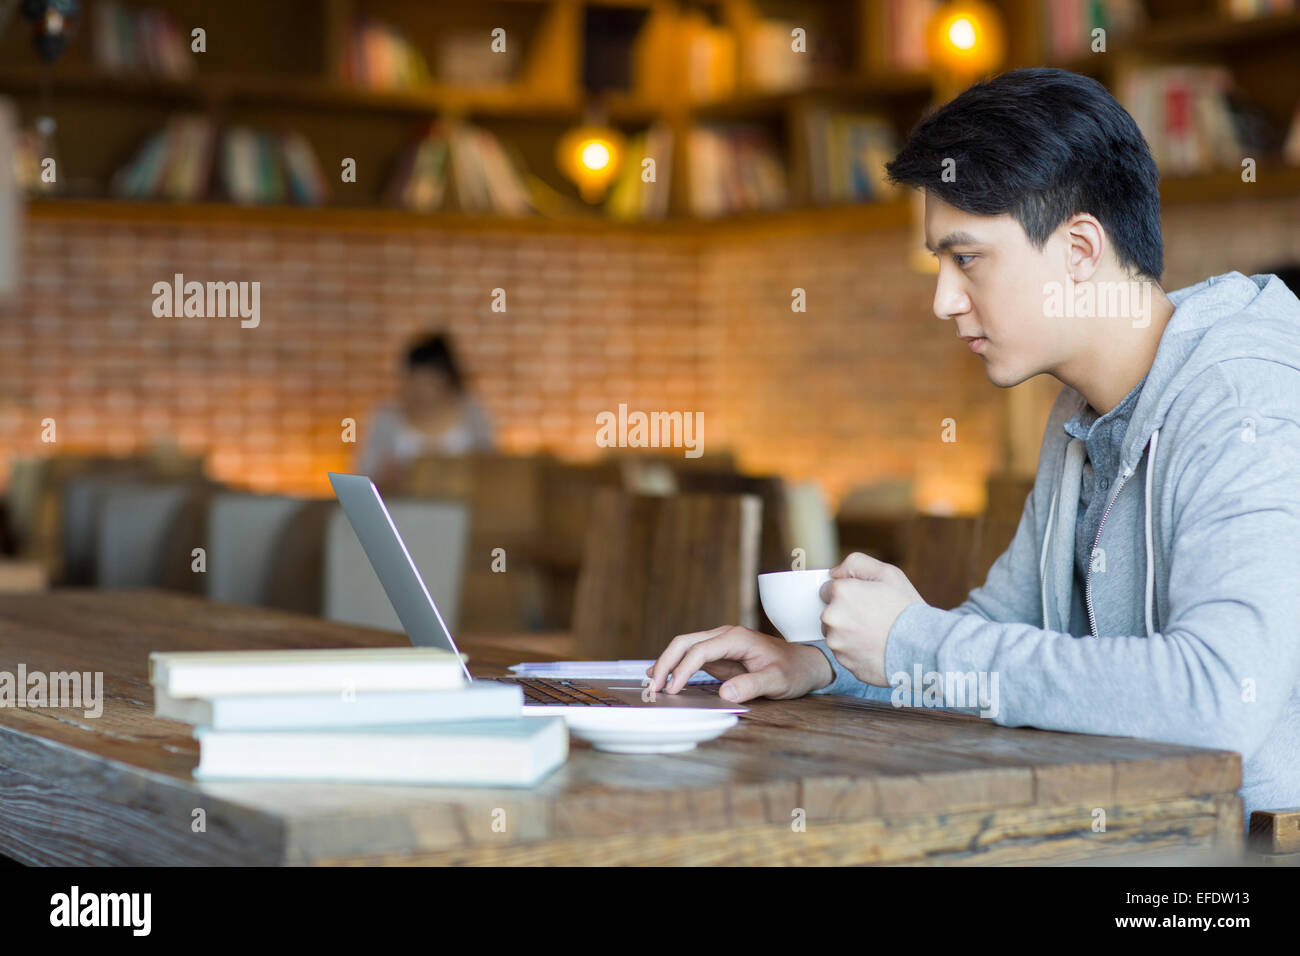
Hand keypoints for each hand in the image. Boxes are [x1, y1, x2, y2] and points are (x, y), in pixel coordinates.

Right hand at [645, 625, 834, 702]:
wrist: (804, 664)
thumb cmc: (792, 671)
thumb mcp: (777, 681)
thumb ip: (752, 686)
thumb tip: (725, 693)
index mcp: (735, 638)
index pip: (699, 650)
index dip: (683, 669)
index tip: (672, 690)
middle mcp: (724, 636)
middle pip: (684, 643)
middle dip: (665, 663)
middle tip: (652, 686)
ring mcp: (719, 644)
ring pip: (684, 647)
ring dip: (666, 663)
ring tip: (651, 684)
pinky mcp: (718, 655)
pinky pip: (691, 657)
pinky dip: (675, 666)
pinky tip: (663, 677)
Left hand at [819, 552, 926, 686]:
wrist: (922, 647)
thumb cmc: (906, 609)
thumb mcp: (888, 573)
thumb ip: (856, 564)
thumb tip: (833, 573)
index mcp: (841, 592)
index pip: (827, 590)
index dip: (847, 593)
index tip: (863, 600)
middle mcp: (832, 618)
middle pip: (829, 613)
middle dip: (845, 614)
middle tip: (871, 617)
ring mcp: (837, 643)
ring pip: (836, 636)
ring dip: (848, 634)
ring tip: (875, 634)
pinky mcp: (844, 663)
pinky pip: (845, 654)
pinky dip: (856, 651)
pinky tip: (875, 648)